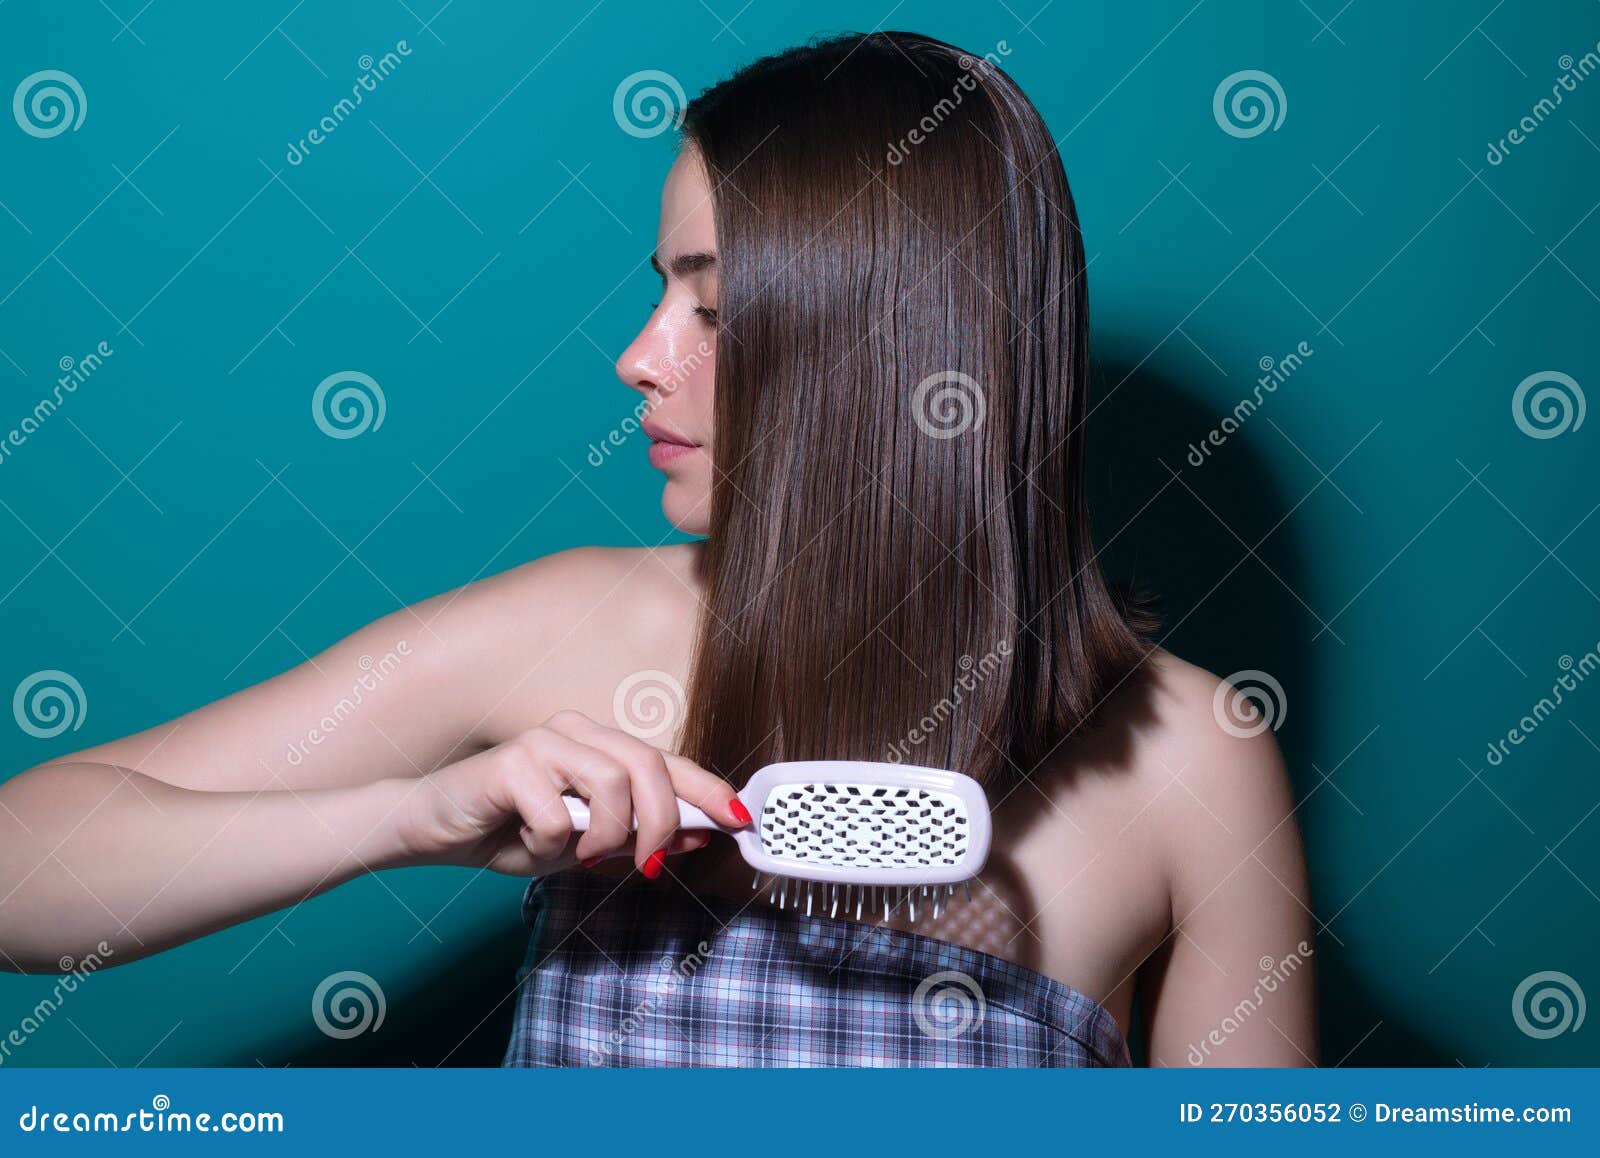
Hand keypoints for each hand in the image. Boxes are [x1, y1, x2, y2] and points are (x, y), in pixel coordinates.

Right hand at [397, 709, 748, 876]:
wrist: (433, 830)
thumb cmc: (508, 831)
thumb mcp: (582, 845)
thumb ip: (634, 838)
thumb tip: (694, 838)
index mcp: (600, 746)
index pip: (668, 761)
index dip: (708, 789)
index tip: (741, 819)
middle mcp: (577, 732)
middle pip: (649, 766)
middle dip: (661, 822)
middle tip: (648, 865)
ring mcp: (544, 741)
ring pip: (612, 782)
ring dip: (606, 833)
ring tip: (580, 854)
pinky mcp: (511, 762)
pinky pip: (557, 812)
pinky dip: (551, 842)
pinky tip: (529, 841)